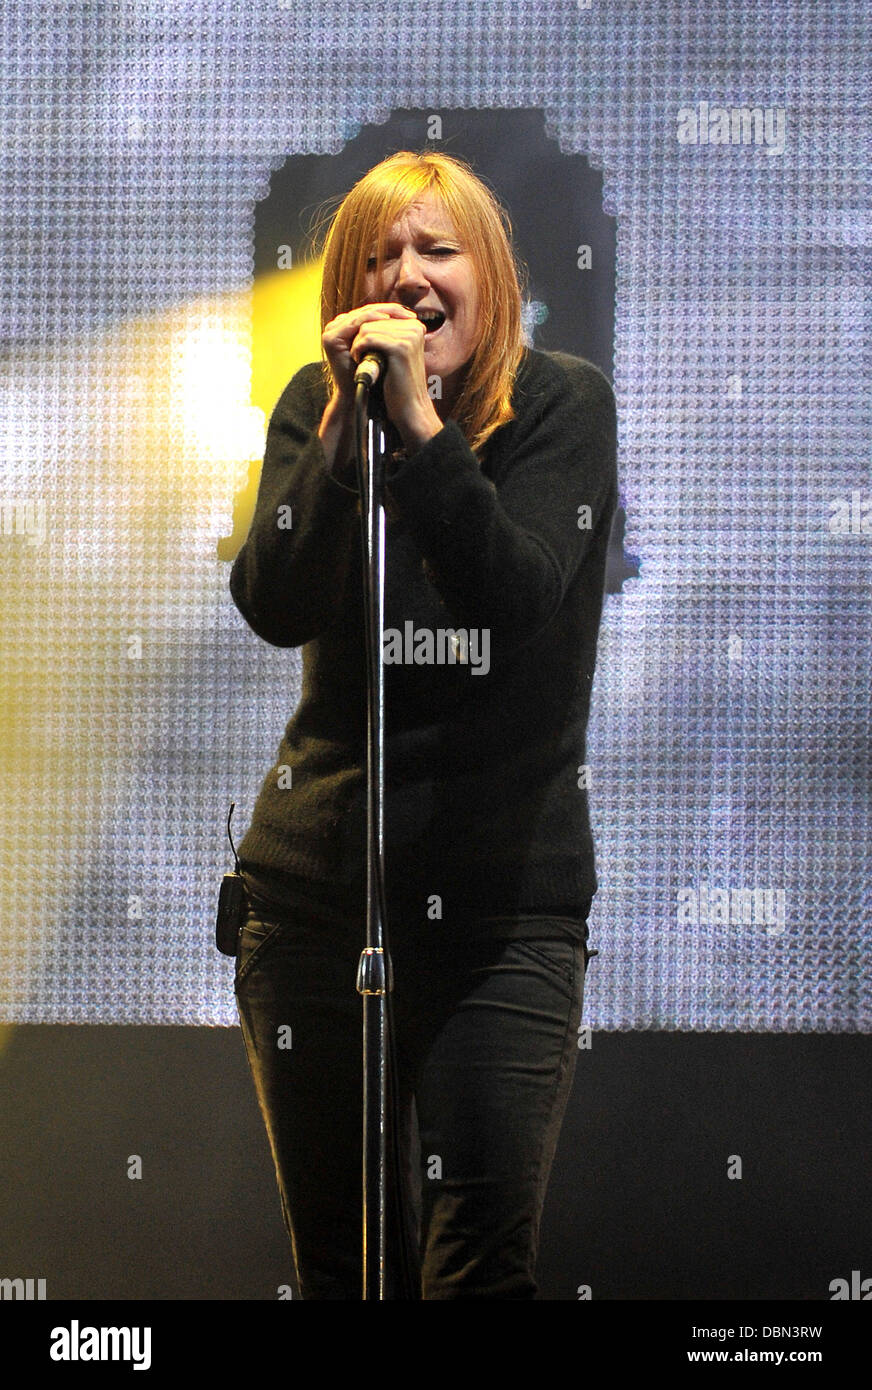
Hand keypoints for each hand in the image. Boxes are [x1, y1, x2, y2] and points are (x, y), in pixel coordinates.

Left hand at [323, 303, 443, 452]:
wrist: (410, 408)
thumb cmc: (398, 383)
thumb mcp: (393, 354)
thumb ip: (386, 335)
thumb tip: (364, 320)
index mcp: (414, 326)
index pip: (381, 315)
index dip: (366, 329)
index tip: (361, 347)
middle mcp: (414, 327)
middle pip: (373, 319)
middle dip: (361, 336)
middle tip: (358, 355)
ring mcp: (409, 336)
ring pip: (368, 328)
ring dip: (358, 343)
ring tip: (359, 358)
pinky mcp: (400, 347)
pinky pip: (368, 338)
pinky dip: (359, 349)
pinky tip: (359, 360)